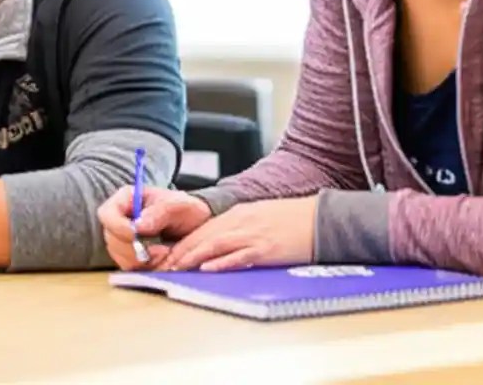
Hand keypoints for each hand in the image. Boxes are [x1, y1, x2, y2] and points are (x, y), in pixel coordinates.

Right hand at [97, 186, 211, 269]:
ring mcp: (124, 239)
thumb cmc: (187, 210)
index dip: (116, 226)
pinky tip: (162, 261)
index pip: (107, 213)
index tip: (135, 235)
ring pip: (118, 255)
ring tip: (165, 254)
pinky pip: (129, 267)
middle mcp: (121, 219)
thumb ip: (159, 213)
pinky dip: (145, 268)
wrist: (197, 227)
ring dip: (140, 260)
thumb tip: (138, 226)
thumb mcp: (179, 206)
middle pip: (111, 238)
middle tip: (160, 250)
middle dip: (133, 249)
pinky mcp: (131, 256)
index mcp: (127, 199)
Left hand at [163, 196, 316, 271]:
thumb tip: (220, 242)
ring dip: (192, 257)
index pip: (203, 229)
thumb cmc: (293, 220)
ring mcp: (252, 234)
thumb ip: (239, 227)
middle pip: (203, 236)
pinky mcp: (265, 249)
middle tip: (162, 266)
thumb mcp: (260, 216)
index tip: (168, 256)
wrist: (320, 218)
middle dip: (180, 252)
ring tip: (176, 268)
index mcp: (238, 214)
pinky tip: (207, 268)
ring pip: (214, 245)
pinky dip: (221, 262)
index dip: (183, 243)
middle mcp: (241, 222)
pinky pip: (238, 256)